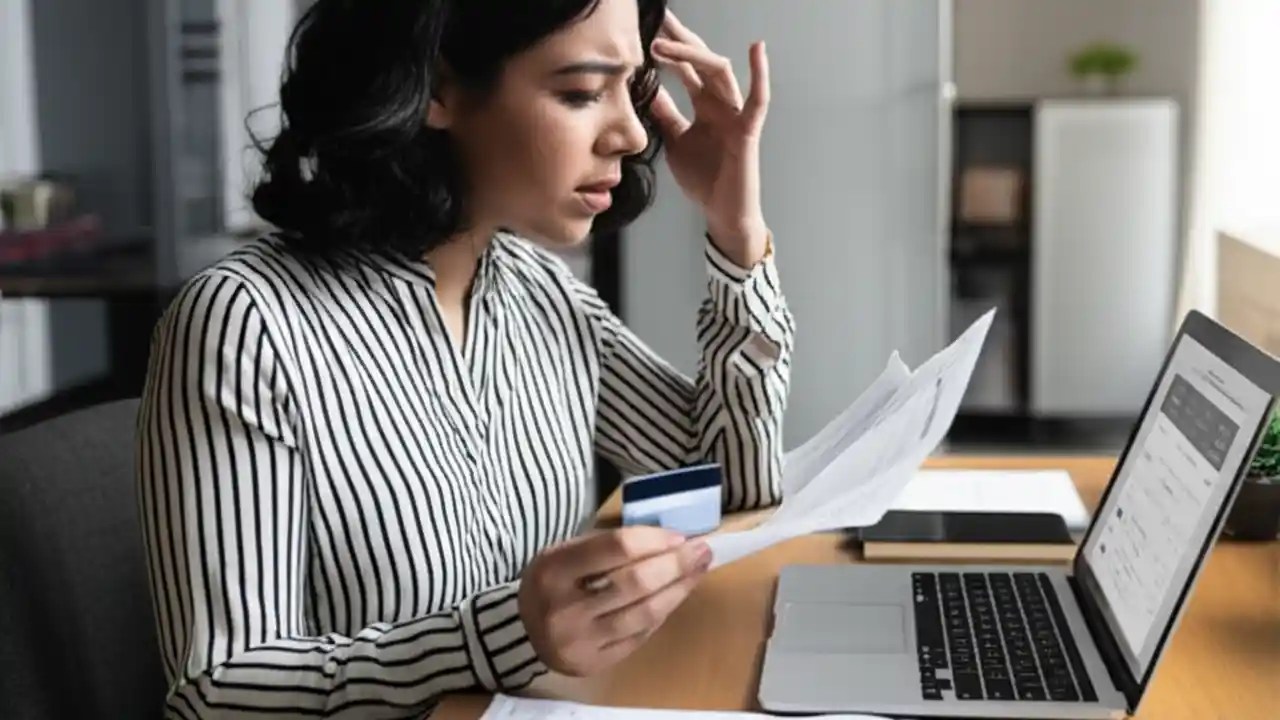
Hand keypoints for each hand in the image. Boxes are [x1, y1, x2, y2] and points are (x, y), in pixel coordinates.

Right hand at [518, 527, 712, 675]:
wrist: (524, 630)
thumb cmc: (553, 582)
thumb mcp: (565, 553)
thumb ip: (608, 547)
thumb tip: (667, 540)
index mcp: (554, 569)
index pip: (616, 547)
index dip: (654, 540)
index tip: (680, 536)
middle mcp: (565, 608)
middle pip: (636, 582)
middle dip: (676, 565)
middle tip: (702, 551)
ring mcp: (581, 641)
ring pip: (644, 613)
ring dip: (679, 590)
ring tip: (697, 572)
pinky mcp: (595, 663)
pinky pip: (641, 635)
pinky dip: (662, 613)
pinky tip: (676, 596)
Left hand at [649, 11, 770, 268]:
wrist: (721, 214)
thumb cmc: (705, 180)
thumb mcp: (674, 142)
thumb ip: (666, 115)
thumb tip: (649, 90)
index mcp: (703, 106)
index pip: (684, 68)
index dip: (666, 48)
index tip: (645, 28)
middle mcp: (720, 104)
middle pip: (700, 61)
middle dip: (679, 38)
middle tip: (657, 18)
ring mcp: (735, 114)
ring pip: (719, 72)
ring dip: (692, 54)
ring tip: (663, 43)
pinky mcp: (748, 131)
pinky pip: (757, 99)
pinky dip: (760, 74)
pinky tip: (757, 49)